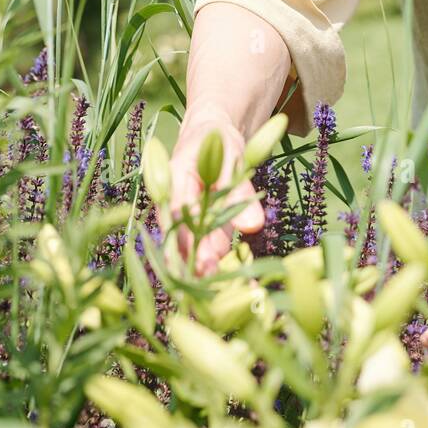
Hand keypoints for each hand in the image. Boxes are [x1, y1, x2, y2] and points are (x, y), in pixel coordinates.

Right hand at [167, 108, 264, 276]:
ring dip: (204, 270)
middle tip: (211, 285)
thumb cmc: (218, 141)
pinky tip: (232, 285)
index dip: (190, 243)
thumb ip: (240, 193)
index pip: (179, 216)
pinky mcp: (197, 225)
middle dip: (195, 264)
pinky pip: (204, 247)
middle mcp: (173, 201)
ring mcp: (183, 215)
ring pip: (190, 248)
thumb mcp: (233, 158)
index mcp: (173, 179)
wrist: (212, 134)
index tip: (205, 265)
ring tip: (222, 294)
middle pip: (181, 239)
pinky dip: (217, 265)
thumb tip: (254, 227)